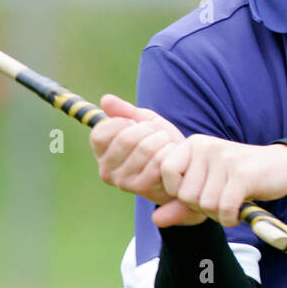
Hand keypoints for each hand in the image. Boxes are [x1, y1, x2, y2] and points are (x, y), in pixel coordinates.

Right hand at [90, 93, 187, 207]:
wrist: (185, 167)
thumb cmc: (162, 143)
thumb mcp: (146, 122)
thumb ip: (125, 111)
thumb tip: (106, 99)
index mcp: (102, 153)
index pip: (101, 132)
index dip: (124, 122)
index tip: (137, 125)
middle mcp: (106, 171)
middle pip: (125, 138)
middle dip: (149, 130)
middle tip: (158, 134)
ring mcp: (123, 182)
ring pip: (145, 148)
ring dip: (162, 140)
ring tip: (167, 144)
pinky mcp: (143, 189)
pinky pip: (159, 160)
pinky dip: (171, 152)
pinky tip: (174, 156)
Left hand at [156, 135, 286, 228]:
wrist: (282, 166)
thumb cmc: (240, 178)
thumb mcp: (206, 187)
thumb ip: (179, 204)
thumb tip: (156, 220)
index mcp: (193, 144)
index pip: (166, 173)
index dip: (180, 192)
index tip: (201, 192)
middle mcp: (206, 147)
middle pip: (186, 194)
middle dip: (203, 207)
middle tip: (221, 198)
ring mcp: (224, 159)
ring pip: (205, 204)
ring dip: (218, 214)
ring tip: (231, 203)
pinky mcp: (242, 174)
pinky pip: (224, 208)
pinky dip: (229, 218)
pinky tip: (237, 213)